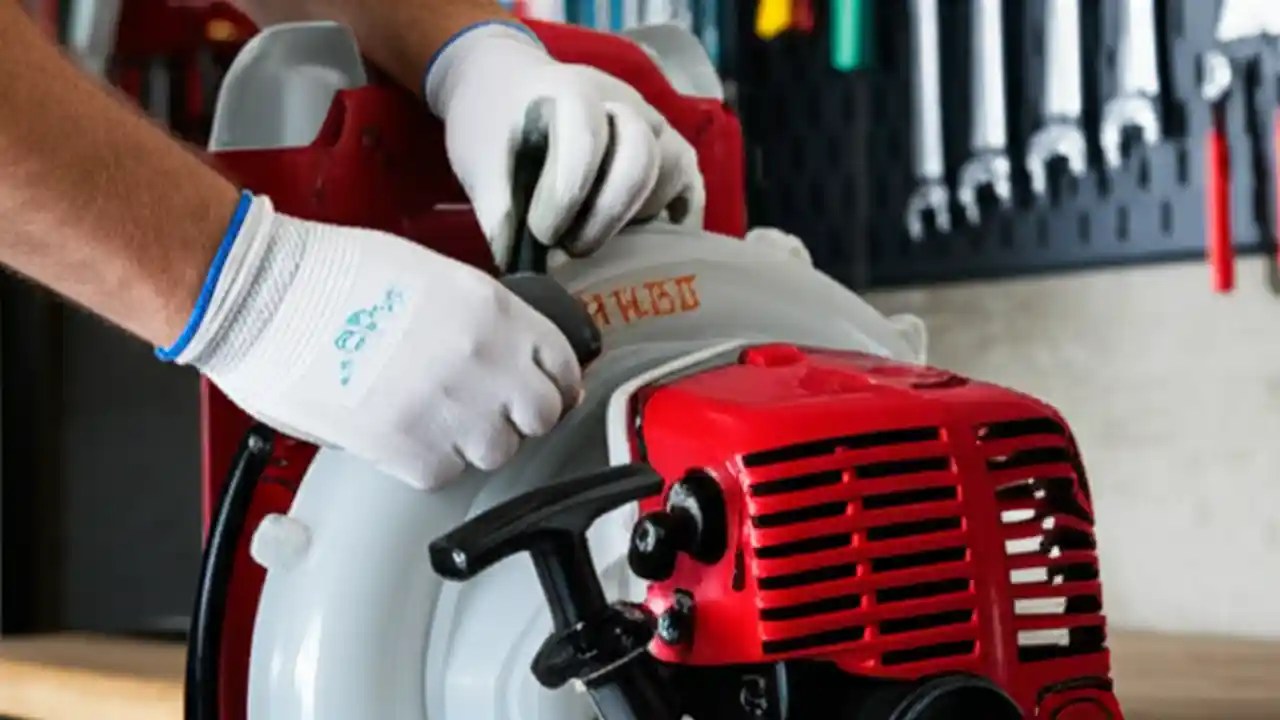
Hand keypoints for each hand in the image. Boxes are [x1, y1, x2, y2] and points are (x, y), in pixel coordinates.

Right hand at [164, 192, 582, 489]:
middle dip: (518, 417)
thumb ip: (477, 318)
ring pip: (497, 451)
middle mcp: (482, 359)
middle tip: (486, 410)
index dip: (554, 383)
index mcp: (490, 307)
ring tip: (435, 420)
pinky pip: (445, 474)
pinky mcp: (409, 449)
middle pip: (541, 416)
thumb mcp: (429, 274)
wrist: (261, 296)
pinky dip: (428, 462)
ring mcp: (450, 407)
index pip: (561, 363)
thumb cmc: (326, 273)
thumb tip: (502, 356)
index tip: (542, 391)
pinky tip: (403, 434)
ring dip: (473, 442)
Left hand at [424, 22, 705, 267]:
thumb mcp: (480, 161)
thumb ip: (499, 211)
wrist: (509, 90)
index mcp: (570, 93)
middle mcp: (622, 103)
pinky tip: (645, 244)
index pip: (586, 140)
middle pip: (641, 157)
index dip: (567, 195)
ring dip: (639, 215)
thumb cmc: (493, 127)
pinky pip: (689, 186)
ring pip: (672, 170)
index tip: (541, 234)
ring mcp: (652, 124)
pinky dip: (676, 219)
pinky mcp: (669, 150)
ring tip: (599, 239)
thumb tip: (523, 270)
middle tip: (572, 248)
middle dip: (608, 215)